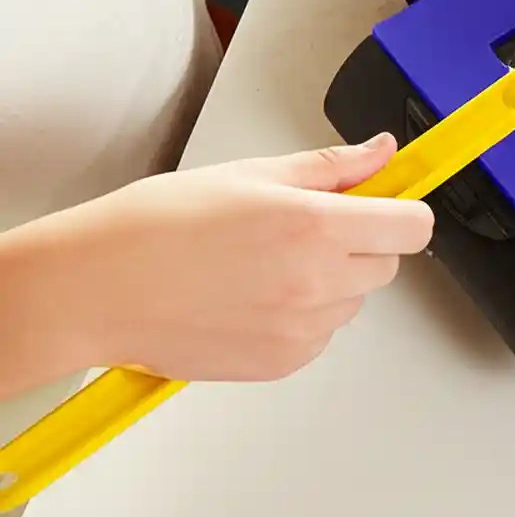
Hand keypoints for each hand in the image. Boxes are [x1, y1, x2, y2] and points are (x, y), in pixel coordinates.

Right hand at [0, 133, 432, 386]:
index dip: (403, 210)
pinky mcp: (283, 362)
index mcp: (315, 226)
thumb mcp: (251, 174)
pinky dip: (303, 317)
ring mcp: (302, 329)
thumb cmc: (159, 225)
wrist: (99, 287)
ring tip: (266, 263)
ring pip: (355, 301)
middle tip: (307, 229)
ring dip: (331, 282)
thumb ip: (331, 167)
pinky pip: (321, 335)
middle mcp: (316, 282)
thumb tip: (381, 153)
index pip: (413, 226)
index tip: (389, 203)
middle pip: (388, 264)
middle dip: (362, 243)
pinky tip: (254, 296)